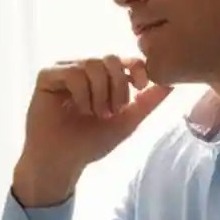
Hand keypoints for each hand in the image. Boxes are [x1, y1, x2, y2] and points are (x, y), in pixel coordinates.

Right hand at [14, 56, 171, 205]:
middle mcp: (83, 68)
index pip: (125, 58)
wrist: (62, 161)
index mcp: (103, 76)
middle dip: (118, 87)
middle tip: (112, 112)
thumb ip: (148, 101)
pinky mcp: (47, 76)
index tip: (141, 87)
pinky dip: (82, 93)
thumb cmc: (91, 142)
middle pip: (110, 59)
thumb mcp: (127, 121)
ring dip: (100, 93)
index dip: (137, 68)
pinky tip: (79, 110)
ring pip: (92, 64)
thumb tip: (172, 82)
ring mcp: (64, 69)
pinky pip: (73, 72)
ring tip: (96, 114)